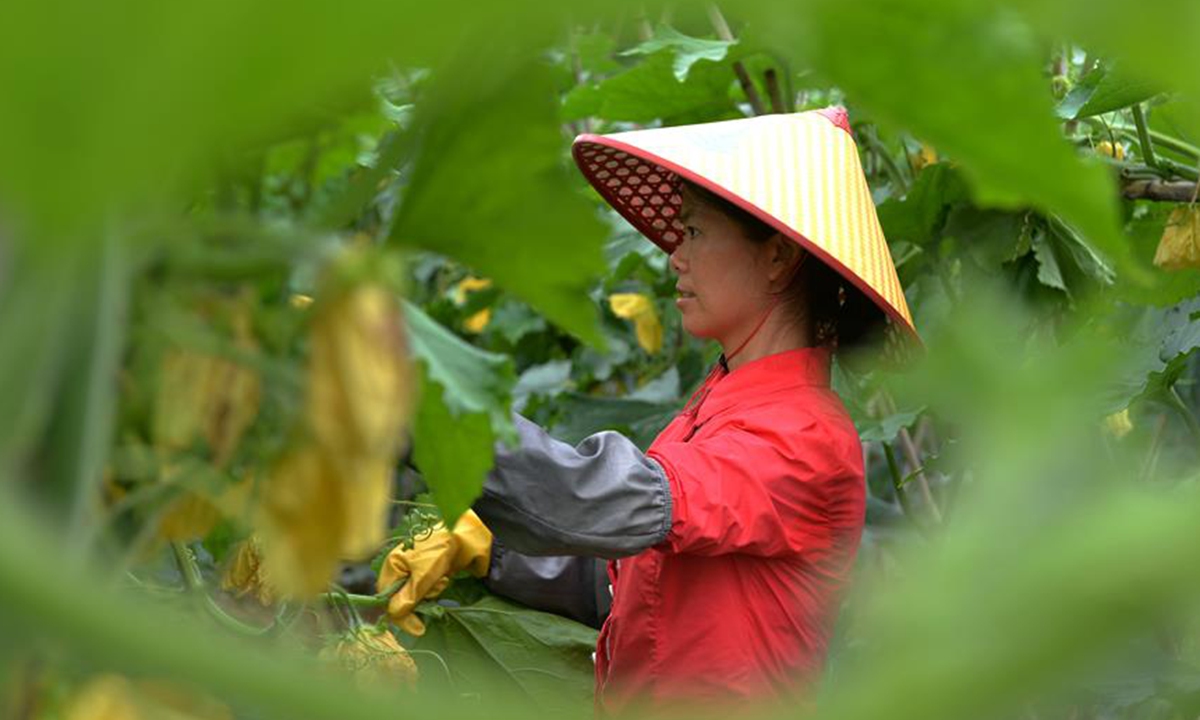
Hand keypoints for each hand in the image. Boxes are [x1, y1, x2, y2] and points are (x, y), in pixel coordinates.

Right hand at [376, 510, 491, 634]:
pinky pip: (425, 591)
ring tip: (441, 580)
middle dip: (419, 601)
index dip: (401, 616)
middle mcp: (398, 569)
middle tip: (434, 591)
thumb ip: (409, 596)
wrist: (463, 536)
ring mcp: (411, 572)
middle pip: (401, 600)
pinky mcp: (424, 574)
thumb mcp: (424, 575)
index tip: (418, 628)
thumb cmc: (440, 550)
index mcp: (392, 566)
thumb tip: (395, 614)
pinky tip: (444, 578)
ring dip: (430, 594)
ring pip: (415, 597)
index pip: (387, 600)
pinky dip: (435, 588)